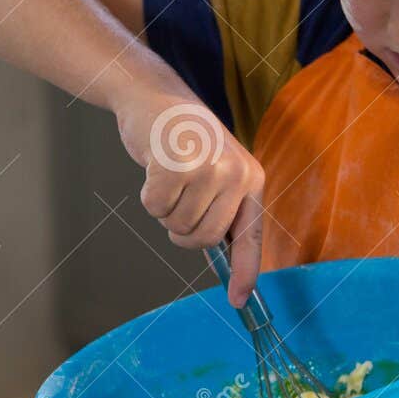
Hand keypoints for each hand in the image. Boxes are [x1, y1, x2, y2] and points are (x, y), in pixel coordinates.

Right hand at [115, 93, 264, 306]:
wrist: (156, 96)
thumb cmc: (183, 139)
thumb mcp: (216, 168)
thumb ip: (222, 206)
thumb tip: (221, 255)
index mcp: (251, 179)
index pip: (251, 236)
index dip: (245, 271)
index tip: (238, 301)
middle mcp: (236, 174)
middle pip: (203, 239)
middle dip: (182, 230)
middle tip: (177, 200)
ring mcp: (208, 169)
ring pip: (177, 226)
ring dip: (163, 209)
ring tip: (168, 175)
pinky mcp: (178, 165)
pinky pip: (155, 208)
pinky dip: (148, 195)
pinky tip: (154, 168)